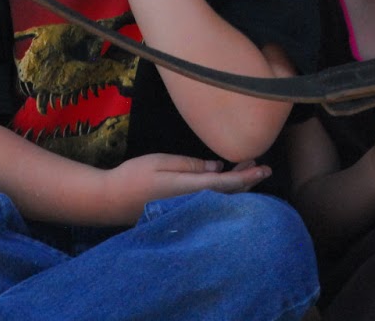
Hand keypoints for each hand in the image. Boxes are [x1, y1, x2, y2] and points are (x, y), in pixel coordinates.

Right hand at [103, 151, 270, 221]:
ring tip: (247, 168)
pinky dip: (223, 191)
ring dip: (236, 185)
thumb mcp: (161, 161)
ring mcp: (188, 211)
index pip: (226, 184)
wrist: (110, 201)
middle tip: (262, 165)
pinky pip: (211, 203)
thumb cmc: (133, 176)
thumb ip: (191, 165)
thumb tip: (218, 167)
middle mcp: (193, 204)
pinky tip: (224, 180)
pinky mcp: (183, 213)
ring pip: (221, 200)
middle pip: (228, 195)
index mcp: (189, 190)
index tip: (264, 168)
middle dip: (247, 180)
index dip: (247, 177)